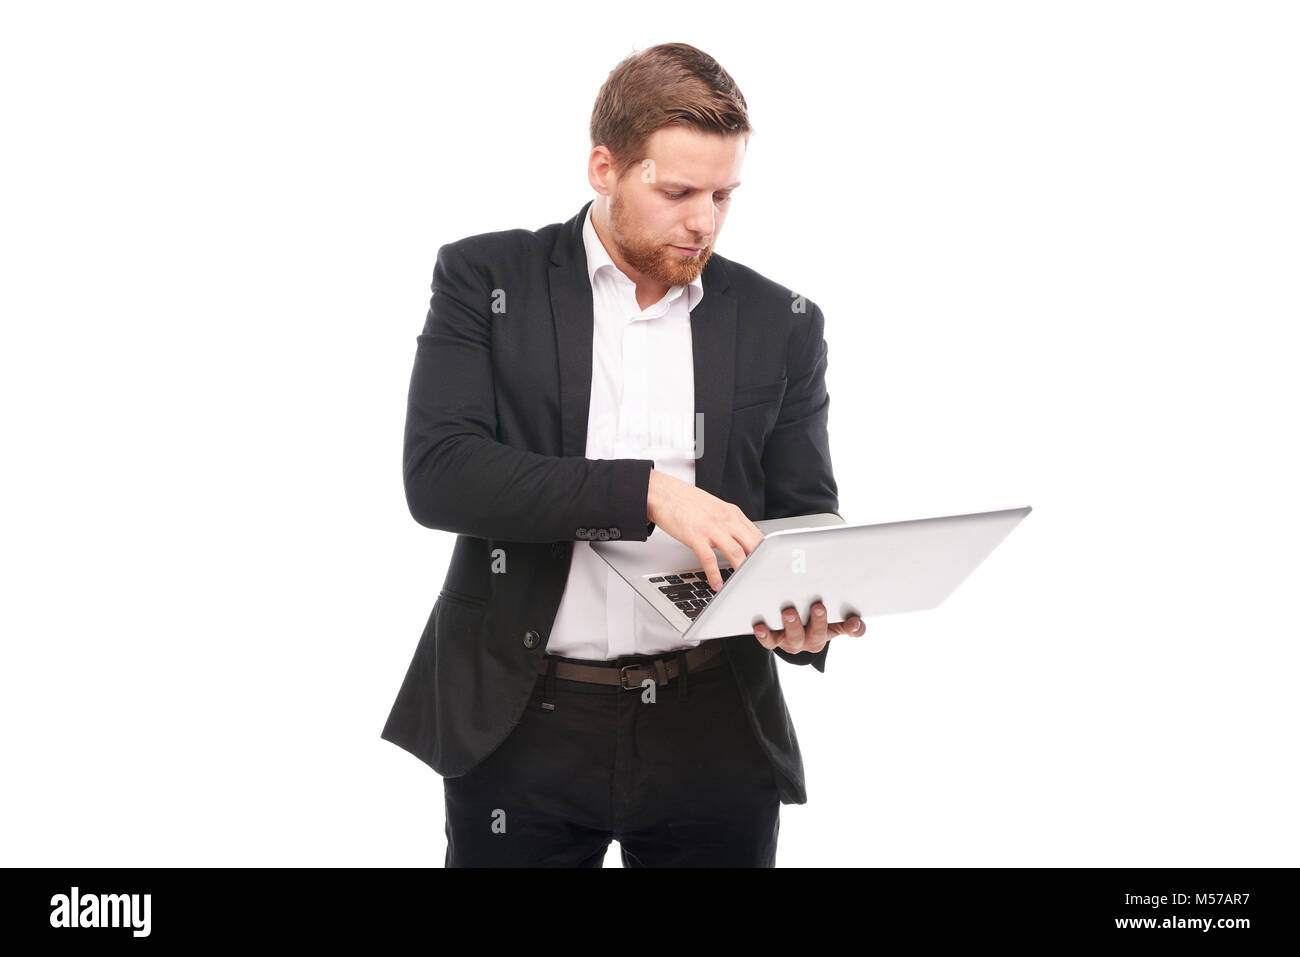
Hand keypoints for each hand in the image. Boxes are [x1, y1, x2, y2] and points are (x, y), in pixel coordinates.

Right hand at [647, 468, 762, 591]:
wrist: (663, 493)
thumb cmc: (687, 503)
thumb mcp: (715, 509)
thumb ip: (730, 524)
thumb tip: (742, 542)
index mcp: (733, 513)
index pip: (757, 536)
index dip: (765, 554)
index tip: (767, 567)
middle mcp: (726, 519)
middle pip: (752, 545)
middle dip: (758, 564)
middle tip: (759, 579)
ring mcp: (712, 528)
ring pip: (736, 553)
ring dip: (740, 572)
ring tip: (742, 586)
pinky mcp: (696, 536)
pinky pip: (710, 560)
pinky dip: (715, 576)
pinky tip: (716, 585)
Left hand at [753, 602, 864, 654]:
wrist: (789, 631)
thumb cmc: (813, 622)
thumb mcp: (832, 621)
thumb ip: (846, 621)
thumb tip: (858, 622)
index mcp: (828, 633)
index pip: (845, 630)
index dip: (851, 627)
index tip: (854, 620)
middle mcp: (810, 641)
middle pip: (816, 636)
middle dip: (818, 622)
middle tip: (818, 606)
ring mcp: (791, 641)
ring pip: (793, 638)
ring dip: (792, 626)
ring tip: (790, 612)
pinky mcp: (773, 640)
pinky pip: (769, 641)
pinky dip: (764, 635)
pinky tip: (759, 626)